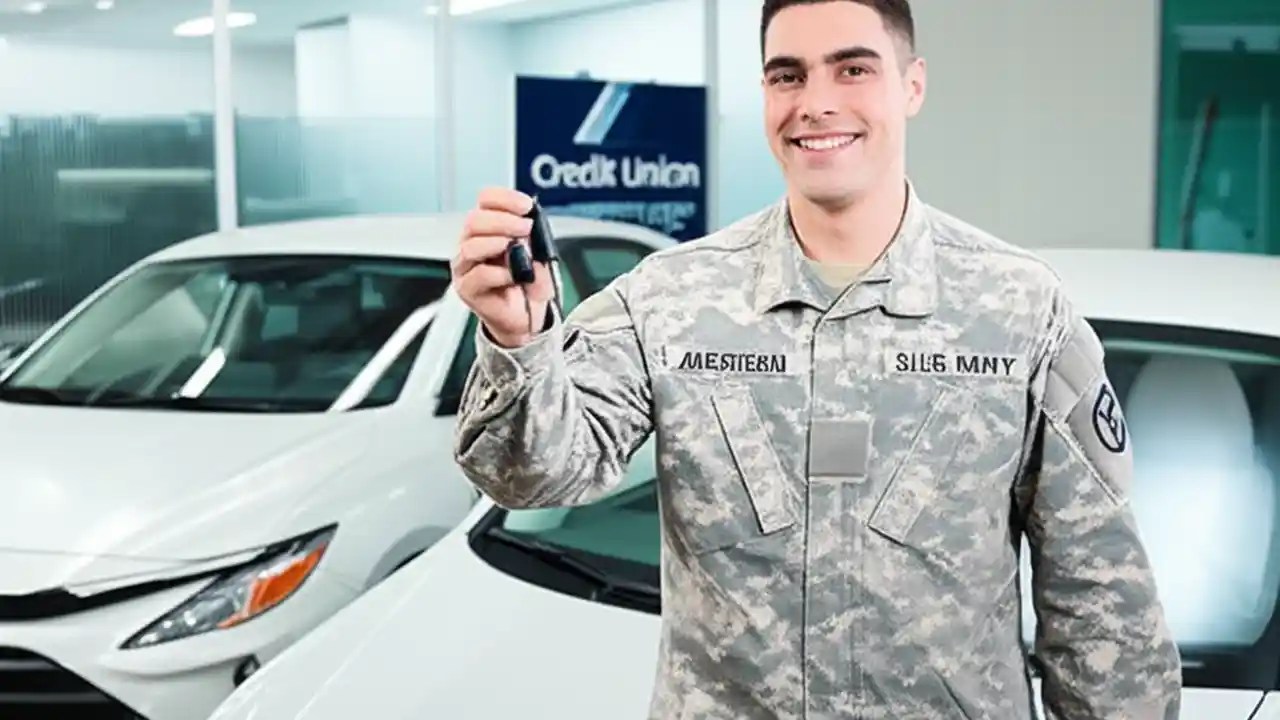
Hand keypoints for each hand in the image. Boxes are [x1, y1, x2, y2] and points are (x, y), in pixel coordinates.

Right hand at [451, 187, 553, 348]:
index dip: (505, 199)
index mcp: (487, 228)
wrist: (526, 317)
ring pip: (471, 246)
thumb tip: (529, 225)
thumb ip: (532, 238)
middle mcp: (471, 243)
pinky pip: (479, 275)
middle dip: (503, 220)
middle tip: (525, 228)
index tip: (526, 206)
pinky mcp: (467, 289)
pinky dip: (500, 272)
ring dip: (498, 242)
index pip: (485, 201)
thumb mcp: (537, 253)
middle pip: (474, 220)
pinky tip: (514, 275)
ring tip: (517, 249)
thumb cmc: (528, 282)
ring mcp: (466, 267)